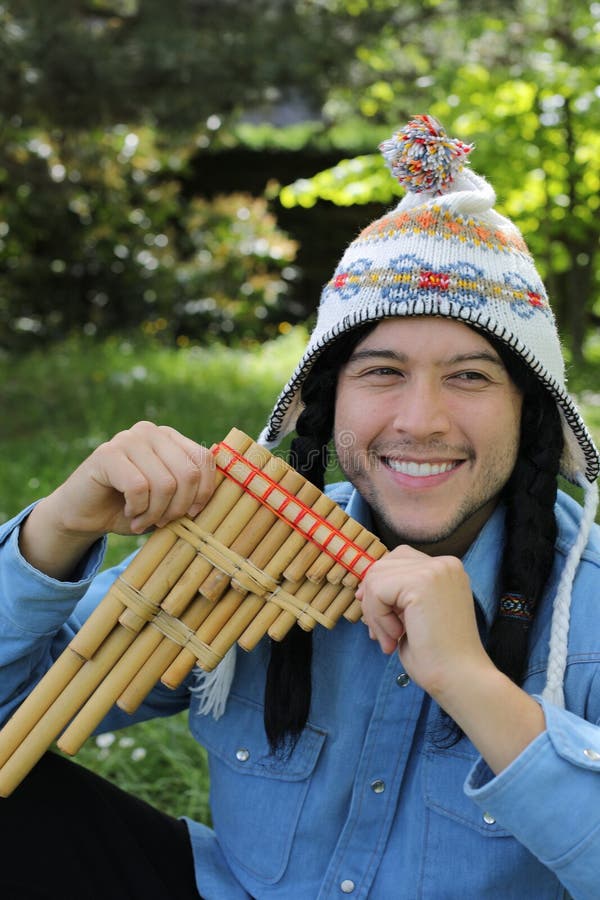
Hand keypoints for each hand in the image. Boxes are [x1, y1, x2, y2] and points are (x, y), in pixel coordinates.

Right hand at [20, 422, 215, 577]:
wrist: (83, 514)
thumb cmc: (131, 507)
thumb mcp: (168, 499)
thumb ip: (190, 490)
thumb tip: (217, 495)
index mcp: (170, 438)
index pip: (204, 459)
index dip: (204, 492)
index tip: (190, 514)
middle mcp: (151, 432)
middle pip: (187, 473)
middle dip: (178, 507)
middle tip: (162, 522)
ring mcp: (127, 439)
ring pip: (165, 483)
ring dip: (156, 513)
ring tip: (143, 520)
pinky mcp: (107, 454)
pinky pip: (139, 487)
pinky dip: (138, 509)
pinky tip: (129, 512)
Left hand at [356, 545, 546, 772]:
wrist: (459, 678)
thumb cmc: (436, 655)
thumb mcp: (413, 614)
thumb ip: (397, 595)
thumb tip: (362, 589)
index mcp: (446, 568)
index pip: (397, 560)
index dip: (379, 588)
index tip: (376, 619)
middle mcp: (444, 563)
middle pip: (383, 565)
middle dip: (373, 602)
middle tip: (382, 636)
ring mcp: (435, 569)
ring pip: (376, 577)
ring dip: (375, 613)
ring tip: (391, 639)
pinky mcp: (422, 582)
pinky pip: (378, 590)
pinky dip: (378, 617)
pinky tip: (396, 636)